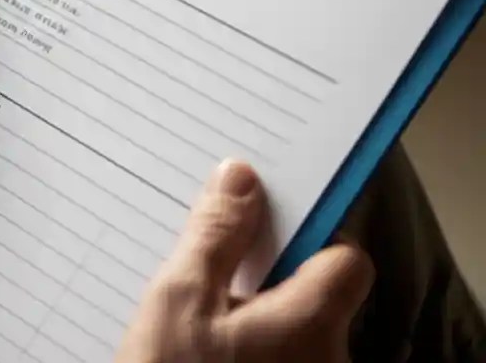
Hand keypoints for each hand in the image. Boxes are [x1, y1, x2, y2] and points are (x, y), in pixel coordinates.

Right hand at [117, 160, 373, 361]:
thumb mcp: (177, 299)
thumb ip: (213, 236)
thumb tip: (241, 179)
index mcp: (311, 322)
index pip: (346, 258)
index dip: (310, 236)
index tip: (263, 226)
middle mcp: (328, 360)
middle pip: (316, 296)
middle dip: (265, 278)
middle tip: (206, 274)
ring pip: (292, 332)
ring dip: (251, 317)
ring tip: (192, 321)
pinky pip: (278, 360)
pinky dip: (246, 349)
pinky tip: (198, 353)